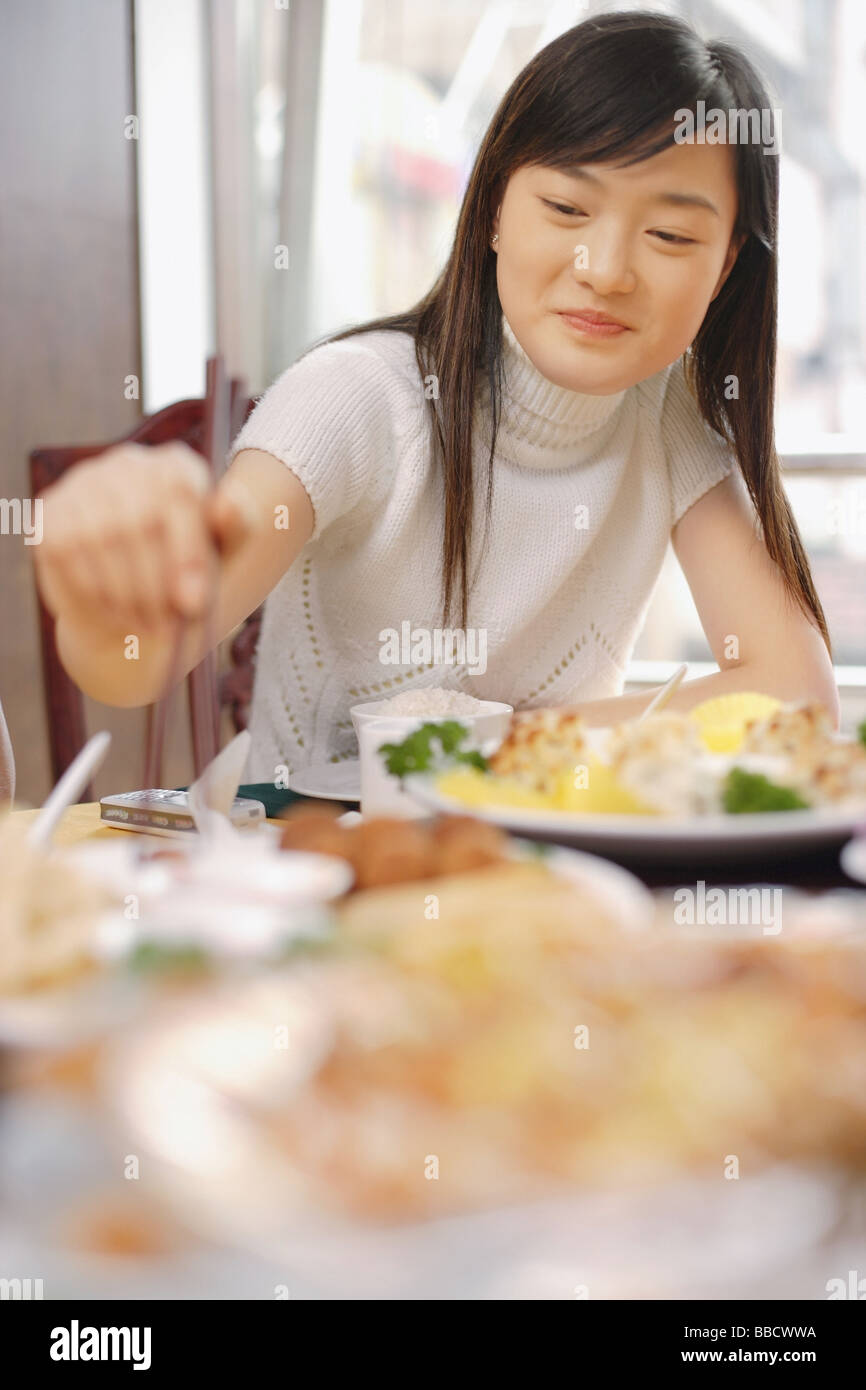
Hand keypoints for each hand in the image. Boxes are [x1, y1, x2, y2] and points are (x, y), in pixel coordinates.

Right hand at [34, 442, 252, 638]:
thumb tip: (228, 504)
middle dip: (156, 582)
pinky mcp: (49, 513)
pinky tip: (113, 613)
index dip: (186, 551)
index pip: (179, 493)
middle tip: (168, 623)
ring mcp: (83, 483)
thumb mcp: (225, 556)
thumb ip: (238, 527)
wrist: (138, 605)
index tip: (194, 602)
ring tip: (146, 624)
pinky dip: (92, 590)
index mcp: (176, 465)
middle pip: (138, 518)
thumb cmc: (190, 576)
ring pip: (100, 536)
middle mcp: (127, 463)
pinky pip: (66, 550)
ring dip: (125, 592)